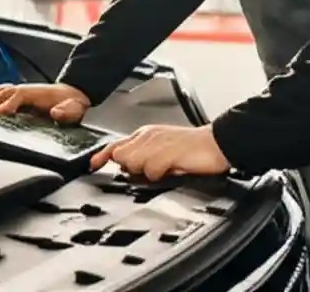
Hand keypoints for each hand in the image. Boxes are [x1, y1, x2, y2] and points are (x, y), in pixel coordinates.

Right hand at [0, 83, 91, 122]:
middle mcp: (28, 90)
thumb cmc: (74, 104)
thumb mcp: (75, 109)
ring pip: (2, 91)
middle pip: (5, 91)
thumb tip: (55, 112)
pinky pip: (4, 95)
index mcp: (39, 93)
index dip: (7, 103)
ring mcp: (24, 93)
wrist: (77, 95)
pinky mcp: (22, 98)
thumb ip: (67, 111)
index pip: (18, 95)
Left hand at [90, 124, 230, 181]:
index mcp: (145, 134)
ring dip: (147, 171)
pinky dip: (160, 174)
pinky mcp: (166, 153)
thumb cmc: (192, 149)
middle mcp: (148, 136)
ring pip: (133, 164)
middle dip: (132, 167)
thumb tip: (127, 168)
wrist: (217, 144)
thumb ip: (143, 157)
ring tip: (164, 168)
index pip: (116, 144)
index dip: (102, 156)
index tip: (93, 165)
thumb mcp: (162, 150)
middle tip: (153, 169)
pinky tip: (172, 169)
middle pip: (121, 156)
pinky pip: (151, 170)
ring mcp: (156, 143)